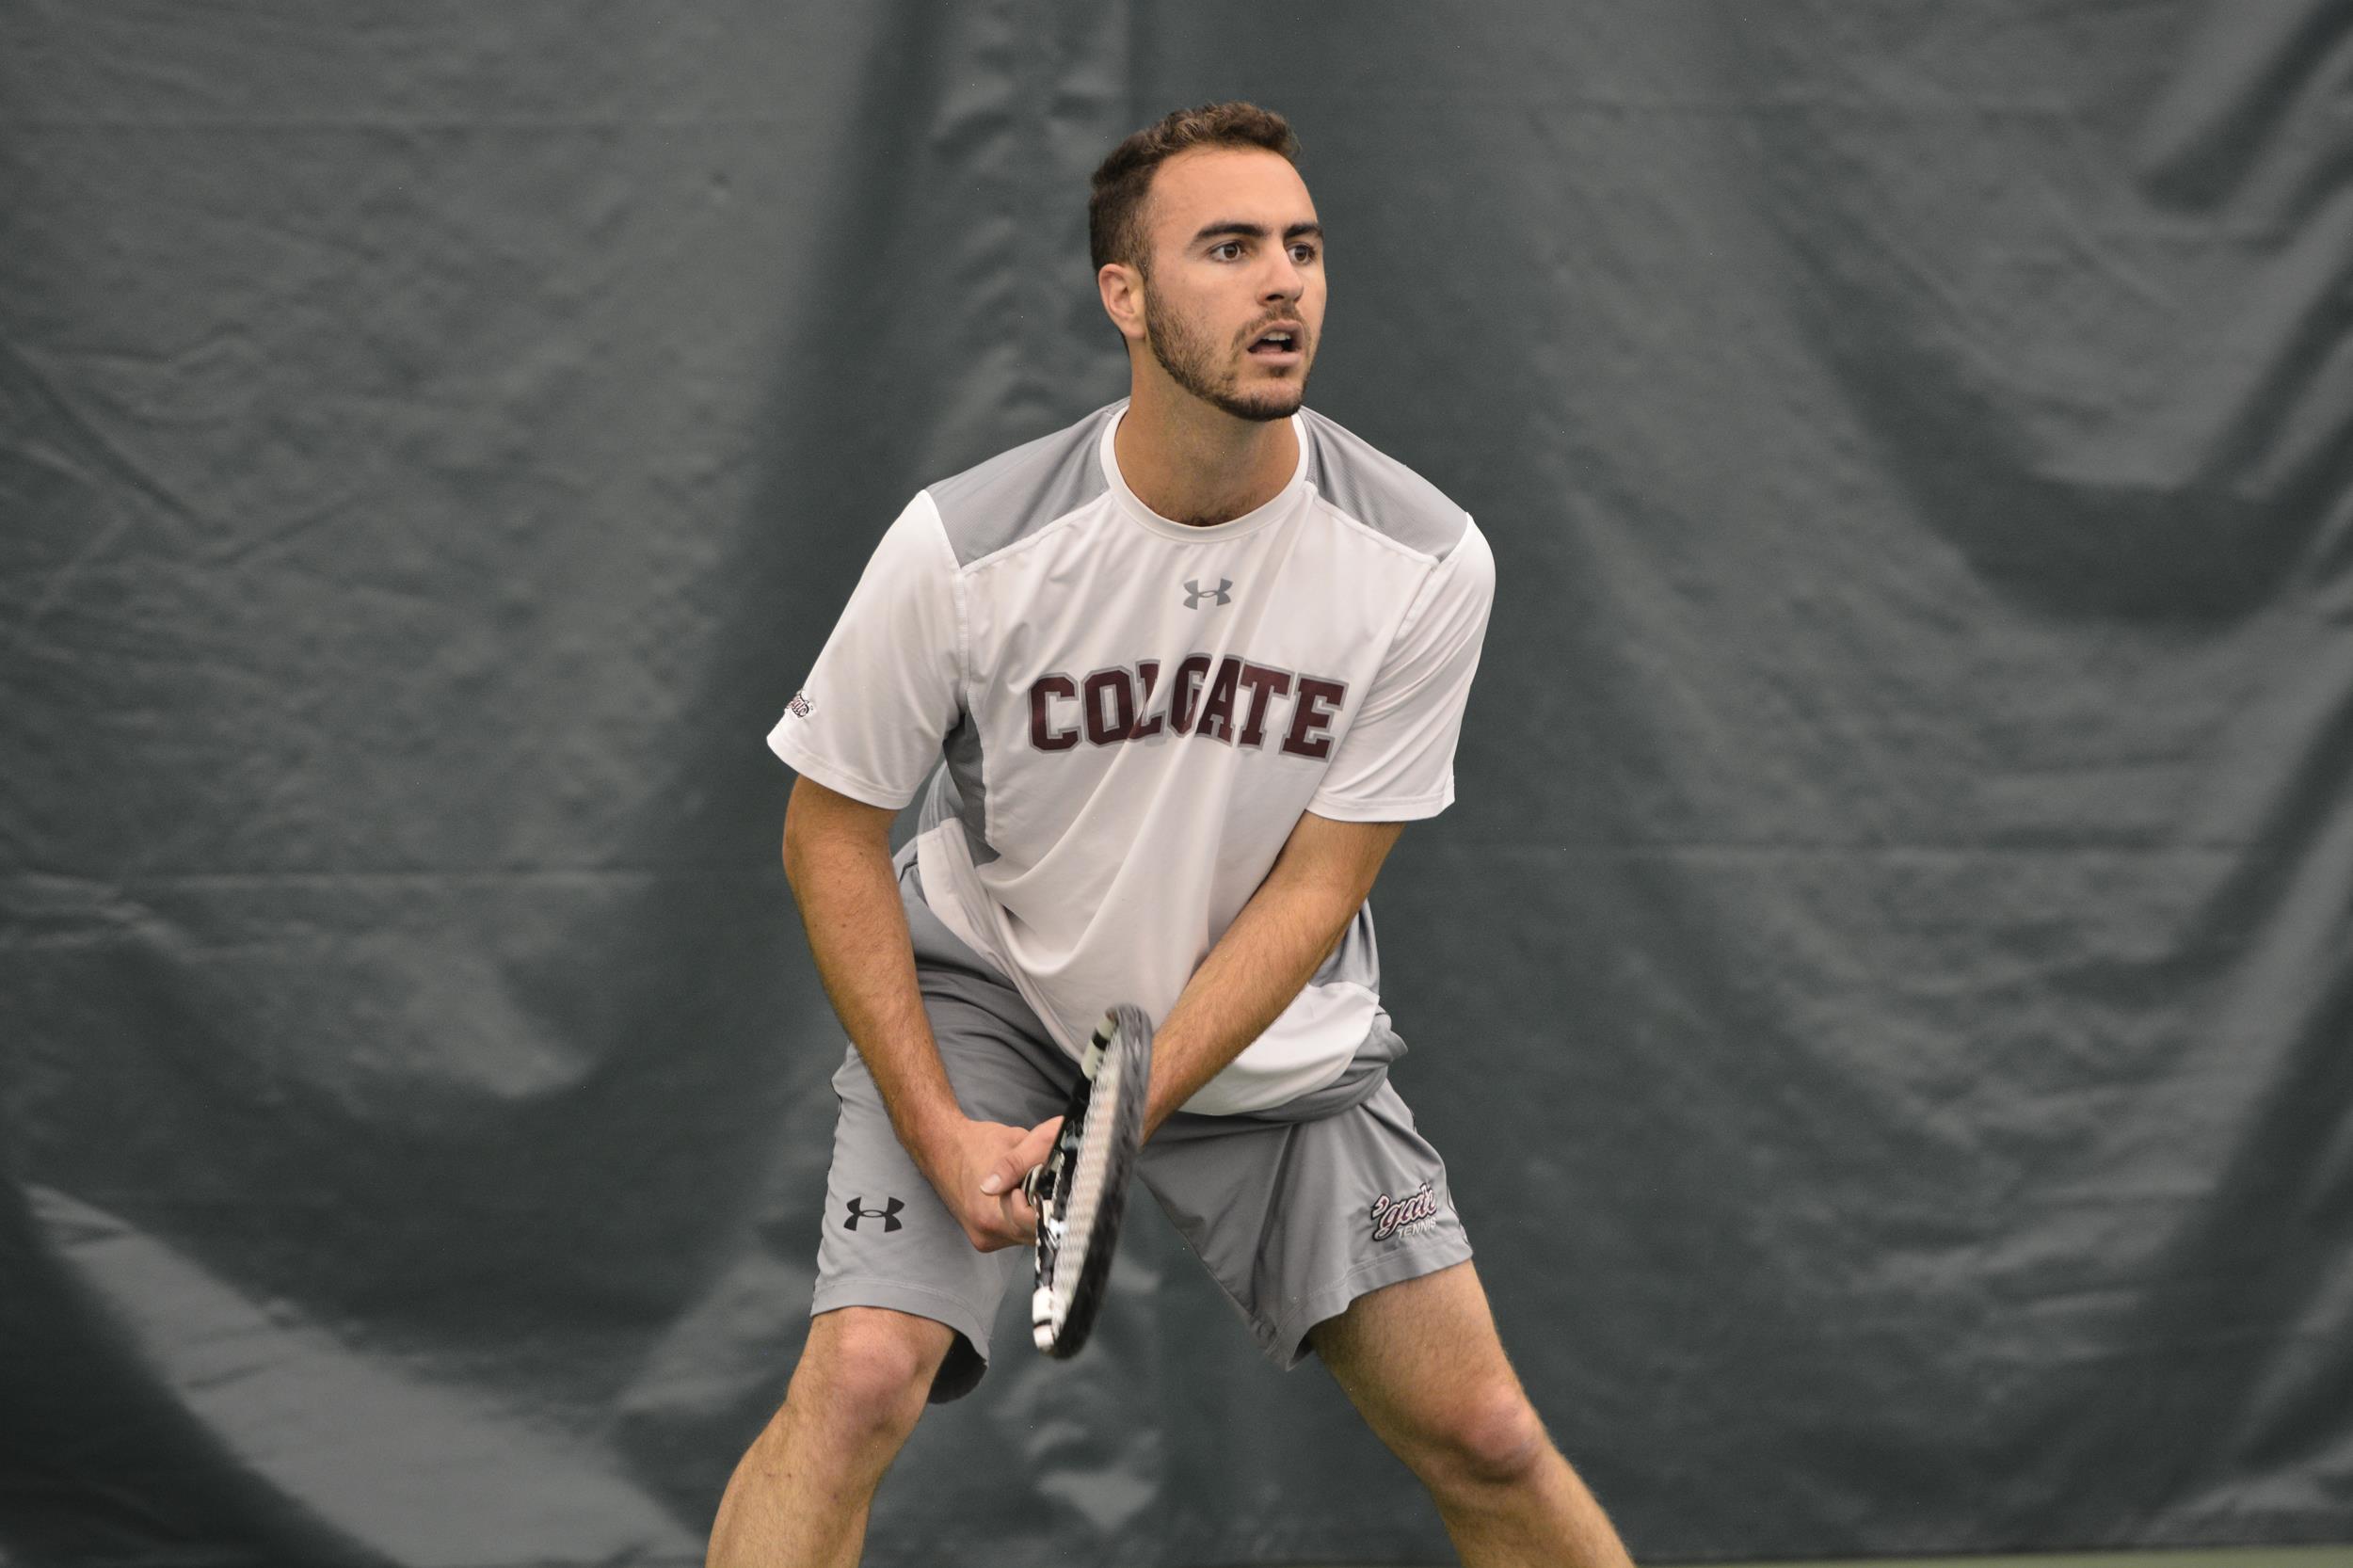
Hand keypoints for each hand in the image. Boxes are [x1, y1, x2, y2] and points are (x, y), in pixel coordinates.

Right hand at [919, 1116, 1062, 1251]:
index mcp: (991, 1215)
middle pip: (1034, 1234)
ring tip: (1030, 1189)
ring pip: (1025, 1236)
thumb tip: (1043, 1186)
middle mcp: (986, 1234)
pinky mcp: (984, 1237)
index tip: (1050, 1186)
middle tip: (1045, 1185)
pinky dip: (1022, 1219)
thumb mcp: (1014, 1143)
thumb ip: (1029, 1165)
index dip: (1049, 1204)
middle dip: (1045, 1210)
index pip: (1036, 1225)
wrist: (942, 1146)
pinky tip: (1020, 1197)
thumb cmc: (979, 1142)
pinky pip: (1014, 1234)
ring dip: (1034, 1216)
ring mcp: (984, 1238)